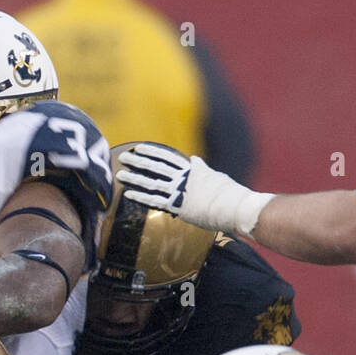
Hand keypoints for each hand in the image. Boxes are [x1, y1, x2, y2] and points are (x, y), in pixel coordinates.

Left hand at [116, 143, 271, 237]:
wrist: (235, 206)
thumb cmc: (229, 194)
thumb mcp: (215, 176)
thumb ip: (202, 169)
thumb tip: (195, 160)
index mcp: (192, 169)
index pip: (168, 157)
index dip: (152, 152)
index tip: (140, 148)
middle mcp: (184, 178)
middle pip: (156, 166)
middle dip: (138, 161)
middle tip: (124, 156)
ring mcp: (180, 191)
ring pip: (152, 182)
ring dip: (135, 177)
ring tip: (120, 173)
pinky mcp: (178, 206)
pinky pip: (155, 201)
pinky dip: (140, 197)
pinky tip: (127, 193)